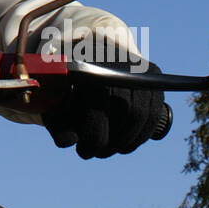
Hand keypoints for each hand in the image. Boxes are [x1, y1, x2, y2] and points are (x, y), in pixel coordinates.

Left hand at [42, 60, 170, 158]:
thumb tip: (68, 142)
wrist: (86, 55)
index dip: (94, 131)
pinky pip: (154, 112)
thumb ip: (56, 122)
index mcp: (88, 59)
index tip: (83, 150)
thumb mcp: (54, 100)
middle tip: (96, 152)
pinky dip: (140, 135)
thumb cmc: (66, 84)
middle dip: (110, 140)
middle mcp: (117, 57)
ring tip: (108, 150)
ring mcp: (138, 64)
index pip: (99, 98)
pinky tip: (125, 144)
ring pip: (141, 113)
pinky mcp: (153, 73)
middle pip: (124, 108)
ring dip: (126, 141)